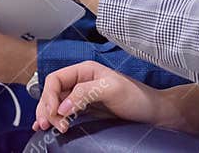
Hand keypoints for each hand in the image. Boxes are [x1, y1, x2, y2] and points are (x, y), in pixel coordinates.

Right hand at [33, 61, 162, 133]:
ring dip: (48, 115)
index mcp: (85, 70)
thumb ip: (85, 93)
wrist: (152, 113)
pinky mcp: (85, 110)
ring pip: (55, 104)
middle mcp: (81, 82)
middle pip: (52, 93)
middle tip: (51, 125)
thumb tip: (62, 106)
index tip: (54, 113)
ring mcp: (82, 97)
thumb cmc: (137, 97)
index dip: (49, 96)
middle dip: (47, 108)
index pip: (56, 79)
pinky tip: (46, 127)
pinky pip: (63, 113)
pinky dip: (53, 119)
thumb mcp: (111, 89)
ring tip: (48, 128)